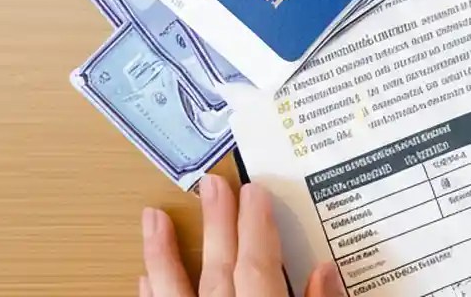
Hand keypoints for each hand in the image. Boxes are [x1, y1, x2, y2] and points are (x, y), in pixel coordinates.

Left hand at [140, 174, 343, 296]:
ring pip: (178, 290)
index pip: (258, 267)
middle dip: (217, 224)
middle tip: (211, 185)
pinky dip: (156, 294)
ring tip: (152, 217)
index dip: (257, 227)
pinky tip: (145, 276)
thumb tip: (325, 270)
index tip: (255, 191)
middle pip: (220, 269)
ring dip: (165, 253)